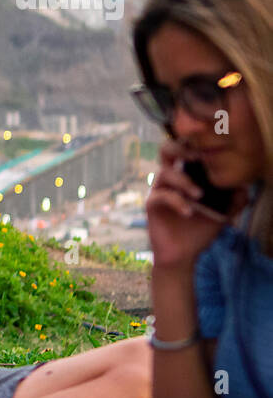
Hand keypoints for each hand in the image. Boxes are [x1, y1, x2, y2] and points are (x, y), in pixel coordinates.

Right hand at [145, 139, 240, 269]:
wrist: (183, 254)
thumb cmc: (199, 230)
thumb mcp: (222, 214)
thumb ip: (234, 200)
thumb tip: (244, 187)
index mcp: (186, 175)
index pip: (186, 150)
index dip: (195, 143)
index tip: (212, 146)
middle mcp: (171, 178)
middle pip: (167, 150)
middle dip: (181, 148)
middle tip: (198, 156)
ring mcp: (159, 190)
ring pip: (165, 173)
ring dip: (184, 181)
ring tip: (199, 195)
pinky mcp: (152, 204)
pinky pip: (161, 196)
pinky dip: (177, 202)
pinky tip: (189, 212)